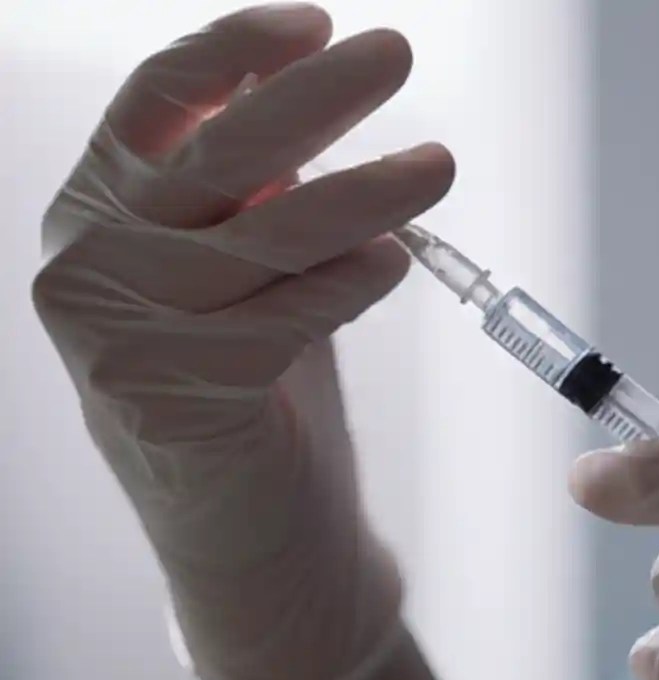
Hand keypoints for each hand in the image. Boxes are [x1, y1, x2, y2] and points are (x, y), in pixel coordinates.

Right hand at [32, 5, 453, 679]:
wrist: (242, 518)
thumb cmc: (249, 371)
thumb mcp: (239, 259)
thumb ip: (256, 186)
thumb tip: (319, 83)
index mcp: (98, 202)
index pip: (159, 95)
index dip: (238, 45)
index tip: (320, 22)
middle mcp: (87, 256)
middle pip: (219, 150)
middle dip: (319, 94)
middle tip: (397, 53)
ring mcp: (118, 329)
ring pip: (269, 233)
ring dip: (369, 190)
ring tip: (439, 164)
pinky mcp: (172, 394)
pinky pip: (289, 313)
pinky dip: (350, 282)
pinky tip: (395, 262)